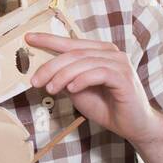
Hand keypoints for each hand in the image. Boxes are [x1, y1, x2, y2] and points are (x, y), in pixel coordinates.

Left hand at [25, 31, 162, 146]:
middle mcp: (110, 53)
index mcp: (99, 52)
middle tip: (35, 81)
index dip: (49, 39)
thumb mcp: (78, 91)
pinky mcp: (124, 77)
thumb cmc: (106, 106)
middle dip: (50, 66)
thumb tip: (44, 73)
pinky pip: (98, 73)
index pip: (71, 42)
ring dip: (62, 75)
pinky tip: (71, 89)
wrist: (133, 125)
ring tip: (50, 88)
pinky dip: (81, 79)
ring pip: (83, 62)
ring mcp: (119, 63)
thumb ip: (65, 78)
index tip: (28, 38)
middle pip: (74, 53)